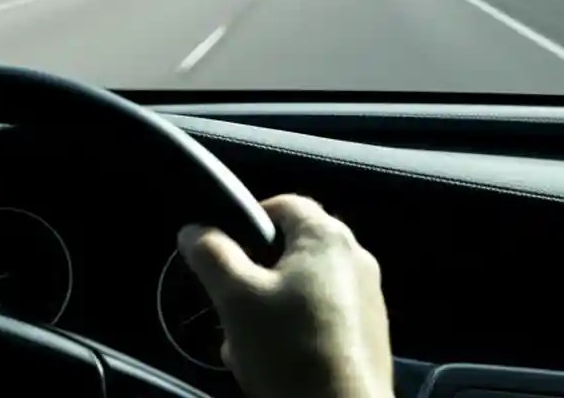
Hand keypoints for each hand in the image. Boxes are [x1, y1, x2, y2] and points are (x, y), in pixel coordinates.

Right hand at [177, 194, 391, 397]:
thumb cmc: (290, 349)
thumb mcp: (236, 298)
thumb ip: (211, 254)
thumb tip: (194, 229)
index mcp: (327, 237)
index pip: (282, 203)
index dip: (247, 221)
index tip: (224, 254)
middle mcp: (356, 257)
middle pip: (292, 249)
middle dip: (255, 275)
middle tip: (232, 305)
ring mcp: (368, 296)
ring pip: (304, 286)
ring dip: (271, 307)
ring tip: (249, 342)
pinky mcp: (370, 332)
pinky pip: (323, 315)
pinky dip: (297, 328)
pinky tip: (277, 359)